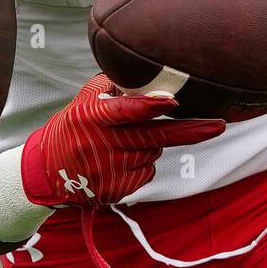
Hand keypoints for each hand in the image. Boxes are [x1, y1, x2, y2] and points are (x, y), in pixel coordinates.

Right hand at [20, 73, 225, 210]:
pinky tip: (120, 160)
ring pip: (153, 152)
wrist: (48, 171)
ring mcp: (111, 171)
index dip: (149, 106)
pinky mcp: (118, 190)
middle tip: (219, 125)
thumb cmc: (73, 126)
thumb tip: (147, 77)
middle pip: (155, 137)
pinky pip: (147, 171)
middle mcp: (103, 145)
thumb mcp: (84, 101)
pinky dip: (142, 163)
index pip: (126, 111)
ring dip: (149, 144)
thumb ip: (113, 88)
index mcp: (94, 118)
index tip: (172, 102)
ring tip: (122, 142)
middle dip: (190, 131)